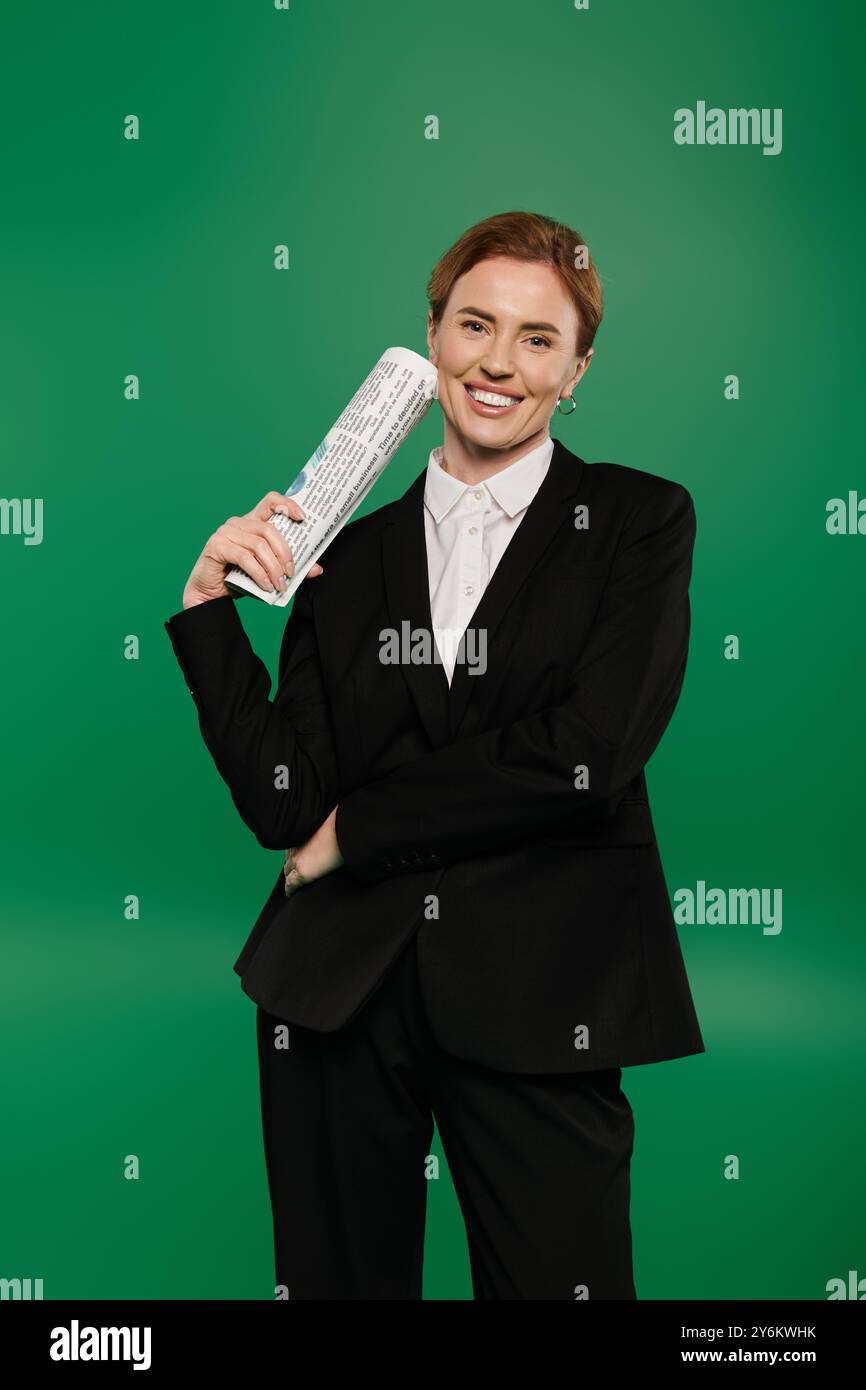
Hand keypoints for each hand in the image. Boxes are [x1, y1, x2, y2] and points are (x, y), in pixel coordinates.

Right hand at [182, 491, 324, 608]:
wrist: (211, 594)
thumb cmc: (239, 578)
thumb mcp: (269, 571)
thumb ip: (289, 567)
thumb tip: (317, 569)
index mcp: (252, 522)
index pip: (270, 501)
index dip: (287, 504)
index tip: (303, 517)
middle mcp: (238, 523)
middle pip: (269, 529)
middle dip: (285, 553)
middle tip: (291, 573)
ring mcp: (225, 532)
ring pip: (258, 545)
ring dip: (273, 568)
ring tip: (280, 585)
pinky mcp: (217, 546)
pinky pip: (244, 558)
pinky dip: (259, 573)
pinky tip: (266, 586)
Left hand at [284, 806, 343, 897]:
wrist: (345, 829)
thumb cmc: (342, 821)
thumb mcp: (330, 819)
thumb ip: (325, 825)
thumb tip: (331, 821)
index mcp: (300, 832)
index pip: (293, 846)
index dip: (296, 852)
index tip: (301, 856)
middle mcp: (295, 846)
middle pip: (288, 859)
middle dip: (291, 865)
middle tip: (297, 872)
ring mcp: (297, 860)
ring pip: (287, 871)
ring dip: (290, 876)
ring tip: (295, 883)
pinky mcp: (302, 873)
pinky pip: (291, 884)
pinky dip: (290, 889)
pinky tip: (292, 893)